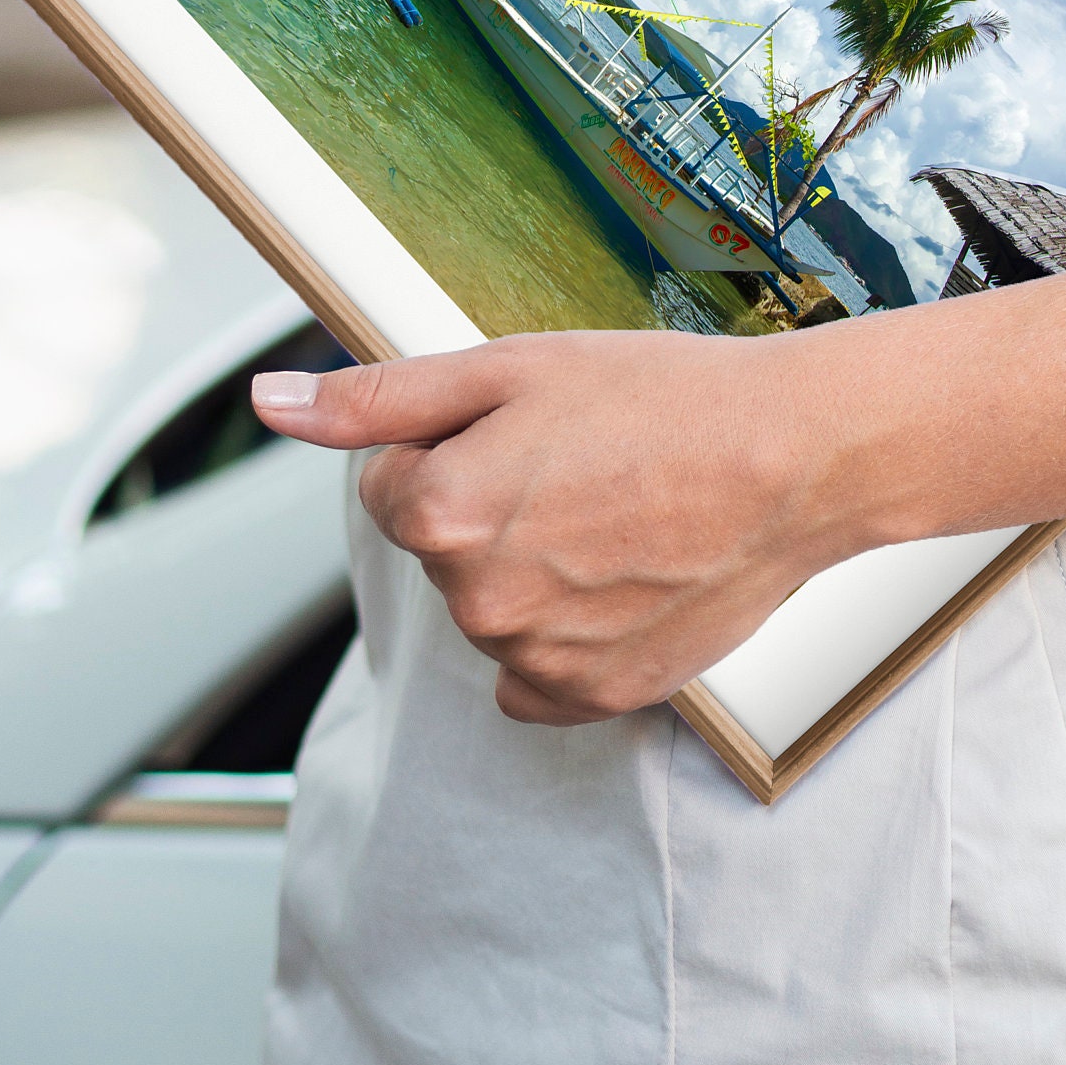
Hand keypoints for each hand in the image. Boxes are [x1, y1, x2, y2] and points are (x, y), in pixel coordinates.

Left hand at [251, 333, 857, 724]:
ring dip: (534, 568)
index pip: (393, 484)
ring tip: (621, 513)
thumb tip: (270, 402)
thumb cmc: (665, 399)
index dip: (458, 443)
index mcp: (441, 512)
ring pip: (493, 609)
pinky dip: (567, 634)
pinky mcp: (596, 698)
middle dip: (494, 504)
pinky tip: (623, 579)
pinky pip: (536, 677)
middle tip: (588, 464)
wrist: (796, 460)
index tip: (534, 431)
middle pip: (443, 548)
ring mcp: (538, 660)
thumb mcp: (512, 366)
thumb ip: (377, 397)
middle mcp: (478, 601)